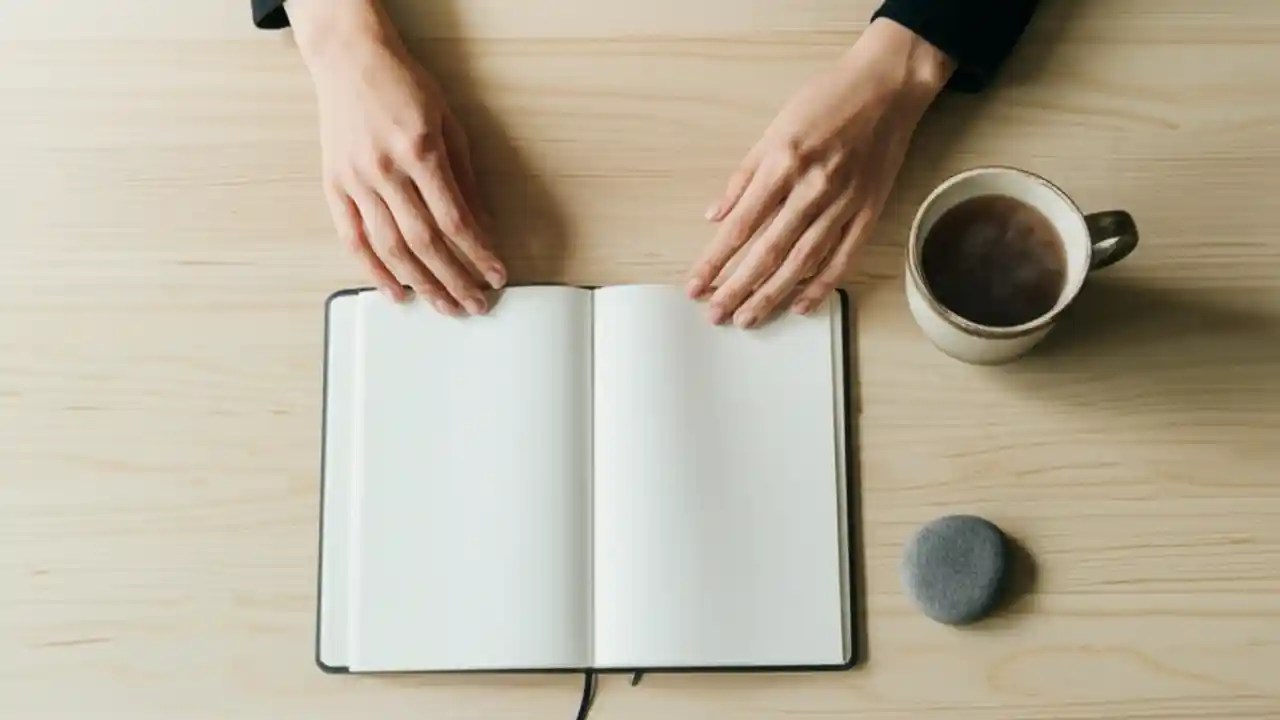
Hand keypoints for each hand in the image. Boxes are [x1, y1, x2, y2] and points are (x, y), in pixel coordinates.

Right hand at [290, 0, 504, 314]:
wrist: (350, 59)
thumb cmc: (404, 86)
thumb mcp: (450, 124)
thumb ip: (466, 179)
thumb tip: (484, 227)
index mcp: (420, 151)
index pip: (456, 219)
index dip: (479, 253)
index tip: (497, 275)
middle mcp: (386, 169)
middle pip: (425, 242)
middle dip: (455, 280)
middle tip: (476, 304)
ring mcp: (356, 180)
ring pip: (390, 248)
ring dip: (421, 284)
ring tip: (445, 306)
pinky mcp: (334, 185)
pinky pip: (353, 238)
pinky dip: (374, 270)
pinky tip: (396, 291)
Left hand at [687, 19, 953, 326]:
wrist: (887, 86)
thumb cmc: (827, 100)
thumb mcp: (774, 129)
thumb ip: (744, 176)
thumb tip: (715, 215)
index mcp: (782, 165)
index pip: (740, 226)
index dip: (715, 260)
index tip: (695, 285)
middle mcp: (811, 189)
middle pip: (767, 251)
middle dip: (737, 288)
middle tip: (715, 314)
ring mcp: (843, 203)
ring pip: (802, 261)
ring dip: (771, 294)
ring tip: (748, 318)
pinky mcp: (868, 211)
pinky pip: (842, 257)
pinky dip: (821, 285)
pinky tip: (799, 305)